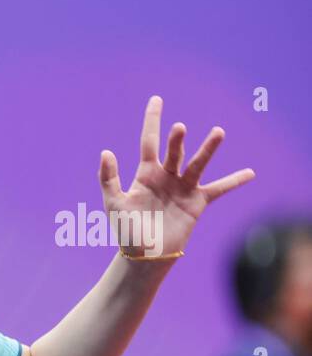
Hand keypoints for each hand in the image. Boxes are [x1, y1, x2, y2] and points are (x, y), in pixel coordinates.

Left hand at [99, 95, 254, 258]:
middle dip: (176, 140)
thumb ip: (108, 179)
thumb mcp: (114, 204)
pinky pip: (218, 189)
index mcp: (146, 173)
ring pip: (197, 163)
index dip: (152, 120)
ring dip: (208, 149)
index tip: (157, 99)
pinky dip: (233, 182)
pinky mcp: (197, 203)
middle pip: (174, 151)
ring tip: (218, 132)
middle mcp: (167, 176)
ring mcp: (183, 188)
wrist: (143, 255)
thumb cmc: (126, 230)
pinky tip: (250, 173)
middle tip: (179, 129)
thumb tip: (106, 152)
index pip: (149, 141)